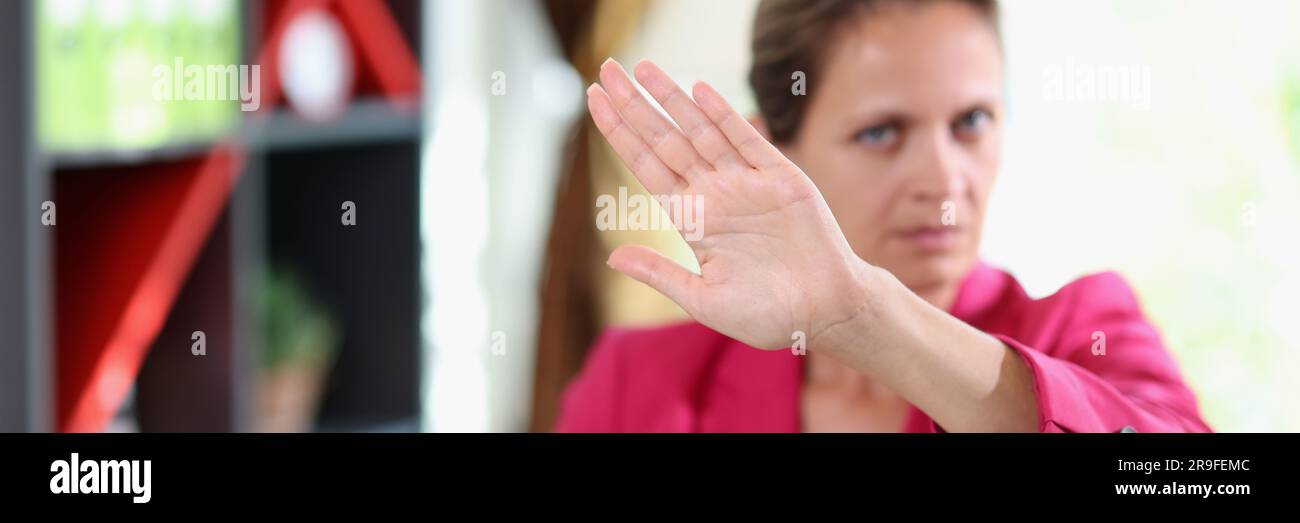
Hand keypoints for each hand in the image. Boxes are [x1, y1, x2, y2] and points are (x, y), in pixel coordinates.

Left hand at [587, 59, 878, 350]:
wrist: (824, 314)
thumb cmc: (766, 314)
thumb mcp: (702, 299)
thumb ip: (660, 274)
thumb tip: (612, 257)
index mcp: (693, 220)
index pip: (646, 166)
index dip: (621, 134)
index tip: (595, 101)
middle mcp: (715, 194)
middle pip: (666, 141)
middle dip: (636, 106)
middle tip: (606, 70)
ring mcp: (746, 183)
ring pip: (701, 132)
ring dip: (673, 100)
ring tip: (643, 68)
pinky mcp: (781, 179)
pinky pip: (747, 141)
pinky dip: (724, 117)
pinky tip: (700, 92)